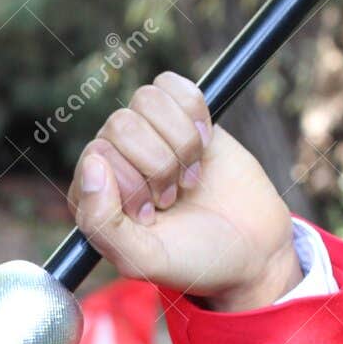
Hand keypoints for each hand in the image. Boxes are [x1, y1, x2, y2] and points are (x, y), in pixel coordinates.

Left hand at [66, 71, 302, 310]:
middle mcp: (114, 159)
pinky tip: (203, 147)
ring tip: (189, 178)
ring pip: (147, 100)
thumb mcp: (141, 258)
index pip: (97, 155)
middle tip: (172, 198)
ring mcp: (146, 134)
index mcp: (92, 195)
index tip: (151, 214)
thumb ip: (102, 222)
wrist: (250, 249)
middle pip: (122, 125)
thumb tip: (93, 163)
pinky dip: (195, 115)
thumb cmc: (192, 258)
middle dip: (159, 165)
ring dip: (180, 143)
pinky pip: (172, 85)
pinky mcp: (180, 116)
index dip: (132, 184)